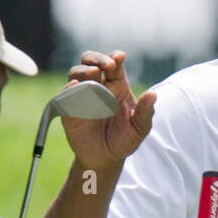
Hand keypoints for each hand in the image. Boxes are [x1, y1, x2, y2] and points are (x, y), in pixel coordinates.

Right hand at [60, 49, 155, 169]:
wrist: (105, 160)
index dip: (115, 57)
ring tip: (94, 75)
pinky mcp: (68, 109)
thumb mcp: (139, 128)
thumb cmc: (123, 141)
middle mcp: (97, 86)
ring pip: (76, 73)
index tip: (119, 58)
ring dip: (83, 70)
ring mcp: (81, 96)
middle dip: (97, 58)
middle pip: (91, 61)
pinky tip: (75, 86)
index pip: (113, 64)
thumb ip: (145, 112)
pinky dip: (68, 89)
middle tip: (107, 65)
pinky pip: (64, 96)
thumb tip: (152, 95)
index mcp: (116, 85)